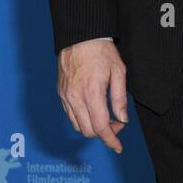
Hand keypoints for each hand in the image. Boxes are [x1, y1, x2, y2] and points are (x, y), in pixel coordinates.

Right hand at [58, 38, 128, 152]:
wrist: (80, 36)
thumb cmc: (102, 51)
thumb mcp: (119, 72)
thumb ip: (119, 98)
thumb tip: (122, 119)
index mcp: (92, 92)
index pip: (100, 127)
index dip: (111, 140)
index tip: (118, 146)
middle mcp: (75, 97)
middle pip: (88, 131)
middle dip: (104, 133)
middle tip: (117, 123)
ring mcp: (66, 96)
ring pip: (77, 125)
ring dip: (92, 127)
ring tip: (106, 116)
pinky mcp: (61, 93)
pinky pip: (70, 115)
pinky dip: (82, 119)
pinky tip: (92, 110)